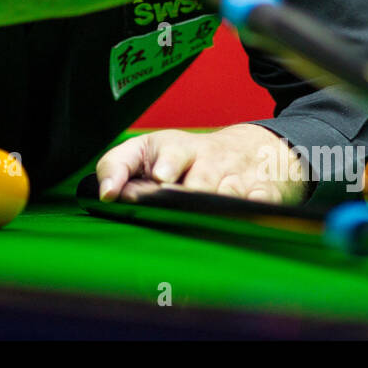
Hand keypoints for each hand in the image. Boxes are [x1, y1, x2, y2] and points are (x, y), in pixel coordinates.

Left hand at [95, 124, 309, 204]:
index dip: (167, 165)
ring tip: (206, 218)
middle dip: (193, 191)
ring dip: (219, 205)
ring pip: (229, 194)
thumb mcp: (146, 151)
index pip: (172, 152)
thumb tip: (106, 195)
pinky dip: (254, 211)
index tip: (162, 177)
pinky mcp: (261, 194)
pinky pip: (260, 205)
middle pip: (202, 179)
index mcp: (177, 149)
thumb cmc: (184, 157)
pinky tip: (246, 217)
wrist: (246, 150)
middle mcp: (209, 161)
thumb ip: (117, 167)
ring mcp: (236, 177)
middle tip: (181, 202)